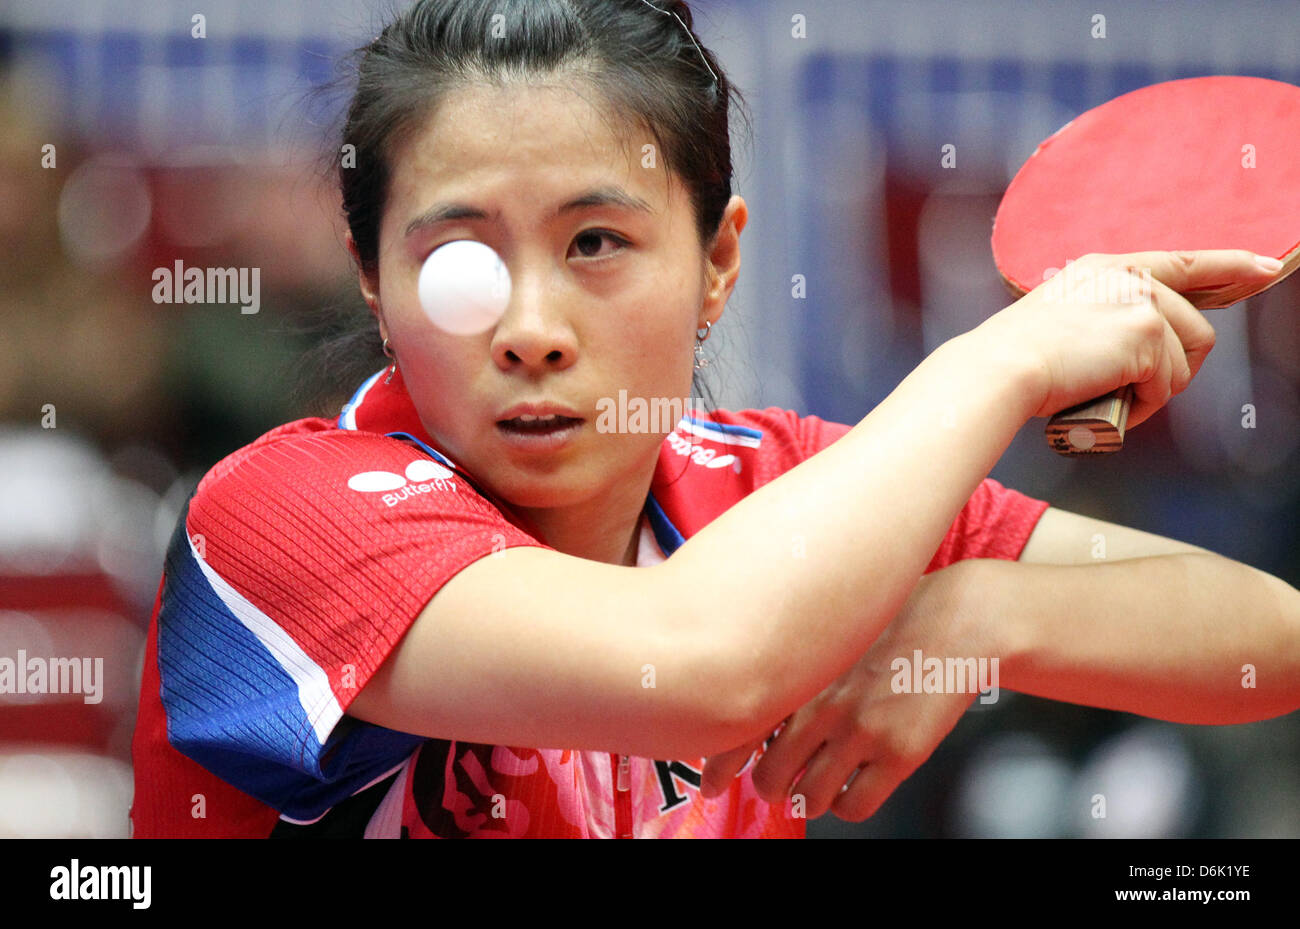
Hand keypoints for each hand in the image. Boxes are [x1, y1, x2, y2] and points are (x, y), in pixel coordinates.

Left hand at [700, 561, 987, 820]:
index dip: (720, 765)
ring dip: (807, 798)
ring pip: (808, 799)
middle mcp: (821, 703)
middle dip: (770, 785)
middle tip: (779, 781)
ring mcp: (859, 731)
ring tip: (815, 785)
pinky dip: (845, 805)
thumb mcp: (831, 627)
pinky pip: (853, 807)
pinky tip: (851, 787)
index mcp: (799, 669)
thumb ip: (792, 660)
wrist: (961, 620)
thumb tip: (752, 694)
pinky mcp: (898, 755)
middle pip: (769, 776)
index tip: (714, 781)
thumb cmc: (895, 618)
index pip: (740, 730)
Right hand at [976, 250, 1278, 429]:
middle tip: (1129, 391)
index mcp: (1105, 268)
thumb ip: (1102, 320)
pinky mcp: (1146, 335)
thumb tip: (1138, 353)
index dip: (1230, 266)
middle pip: (1194, 328)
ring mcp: (1140, 302)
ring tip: (1107, 398)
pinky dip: (1141, 407)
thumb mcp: (1061, 321)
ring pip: (1183, 363)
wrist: (1000, 369)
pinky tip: (1107, 404)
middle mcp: (1127, 277)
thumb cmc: (1013, 359)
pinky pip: (1166, 387)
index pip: (1183, 262)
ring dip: (1153, 392)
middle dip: (1173, 370)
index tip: (1263, 269)